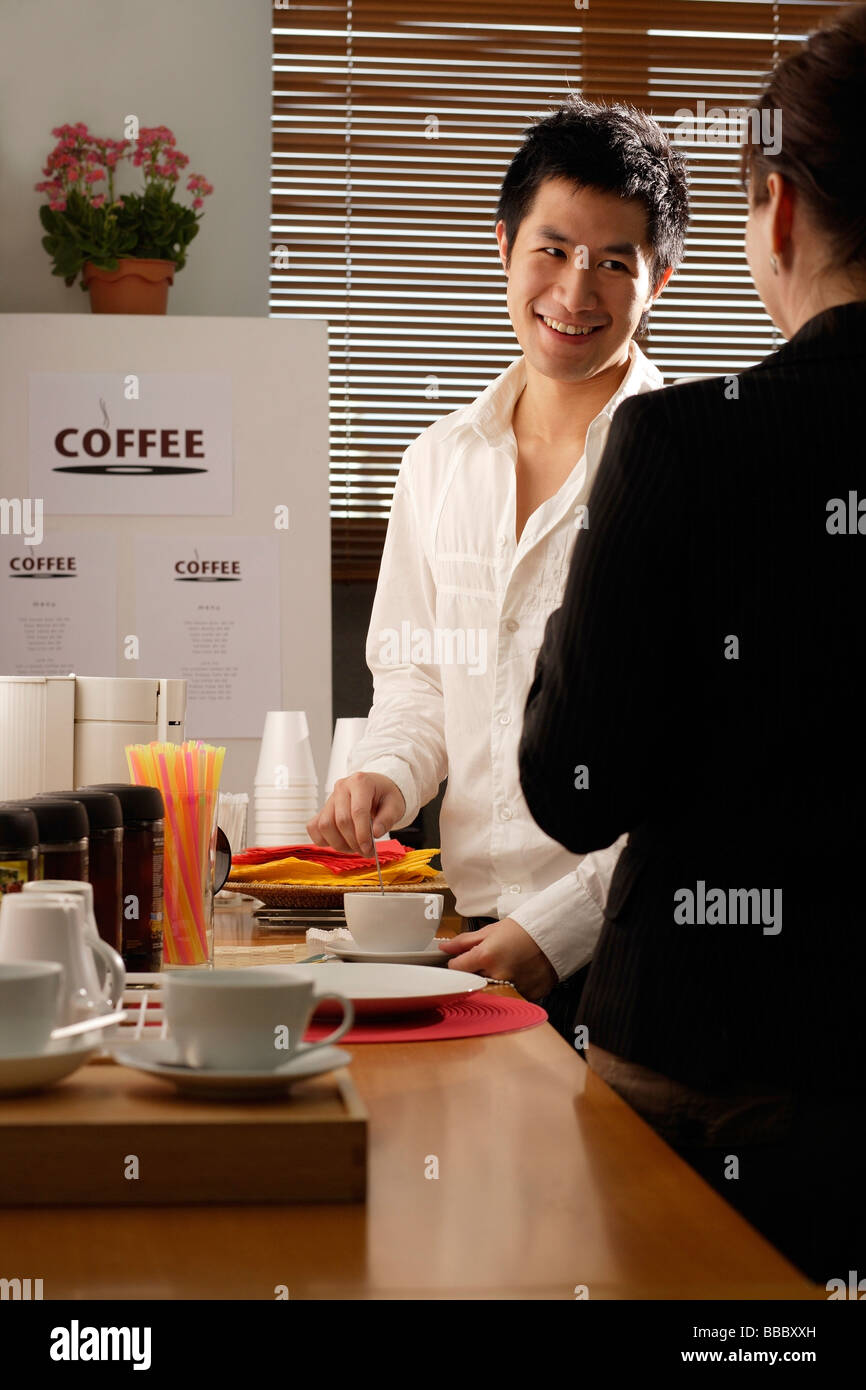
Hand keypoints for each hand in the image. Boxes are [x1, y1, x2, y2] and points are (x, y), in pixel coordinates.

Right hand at [307, 772, 405, 855]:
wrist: (377, 788)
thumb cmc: (386, 796)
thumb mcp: (395, 805)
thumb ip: (387, 819)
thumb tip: (375, 833)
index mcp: (360, 782)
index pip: (357, 811)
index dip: (362, 834)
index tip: (368, 849)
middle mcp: (342, 787)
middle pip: (341, 821)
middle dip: (353, 842)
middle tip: (366, 851)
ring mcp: (330, 798)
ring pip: (325, 826)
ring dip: (339, 843)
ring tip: (354, 847)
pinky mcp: (323, 809)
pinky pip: (314, 827)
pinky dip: (324, 840)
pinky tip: (340, 843)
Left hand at [438, 917, 556, 1000]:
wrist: (556, 933)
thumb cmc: (525, 929)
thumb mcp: (491, 930)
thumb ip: (465, 941)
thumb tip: (445, 947)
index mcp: (485, 956)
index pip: (456, 969)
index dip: (457, 964)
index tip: (463, 961)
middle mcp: (497, 974)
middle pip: (473, 982)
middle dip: (475, 975)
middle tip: (488, 964)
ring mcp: (513, 987)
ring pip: (492, 992)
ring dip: (493, 983)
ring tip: (506, 968)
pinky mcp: (527, 995)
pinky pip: (511, 996)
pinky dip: (511, 989)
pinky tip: (518, 975)